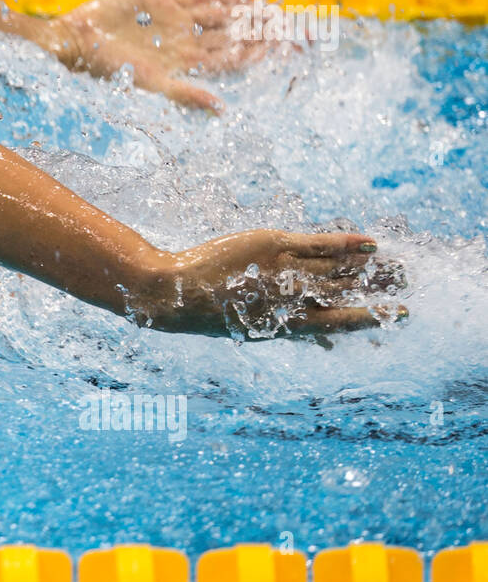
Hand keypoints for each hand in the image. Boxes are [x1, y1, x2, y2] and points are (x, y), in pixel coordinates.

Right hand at [57, 0, 267, 111]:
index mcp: (182, 64)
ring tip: (270, 8)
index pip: (226, 59)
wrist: (78, 39)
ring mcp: (174, 21)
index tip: (277, 45)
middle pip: (228, 36)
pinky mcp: (161, 0)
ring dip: (243, 12)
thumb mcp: (150, 84)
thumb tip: (221, 111)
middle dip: (254, 30)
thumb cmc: (108, 68)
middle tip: (284, 22)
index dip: (252, 52)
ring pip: (218, 16)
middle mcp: (182, 43)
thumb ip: (185, 94)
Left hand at [135, 229, 407, 337]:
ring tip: (396, 265)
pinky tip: (370, 244)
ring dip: (370, 266)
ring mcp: (283, 272)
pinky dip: (345, 244)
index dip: (371, 316)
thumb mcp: (255, 324)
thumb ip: (291, 325)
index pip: (339, 321)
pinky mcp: (273, 247)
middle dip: (378, 288)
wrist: (174, 294)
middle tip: (408, 282)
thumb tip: (321, 338)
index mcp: (286, 324)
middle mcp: (289, 300)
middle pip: (344, 291)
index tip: (400, 314)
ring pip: (336, 269)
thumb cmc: (212, 310)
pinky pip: (318, 244)